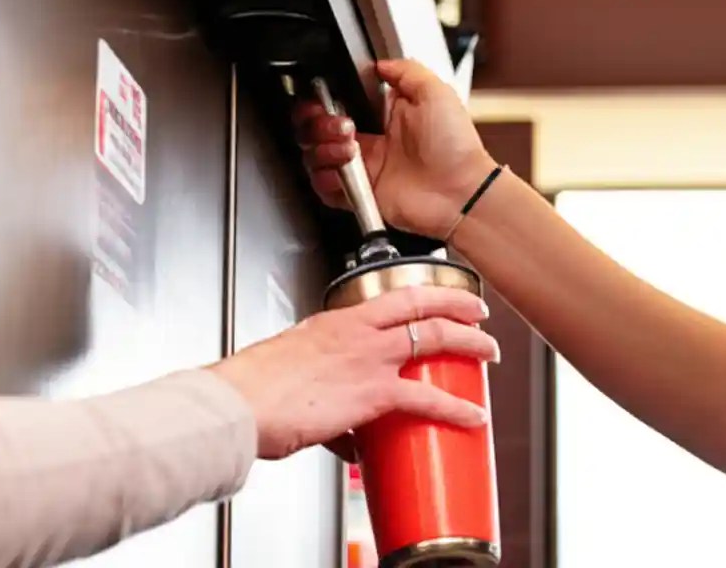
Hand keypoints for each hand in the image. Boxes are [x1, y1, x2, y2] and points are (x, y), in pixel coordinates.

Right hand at [208, 285, 498, 460]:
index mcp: (336, 322)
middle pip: (423, 306)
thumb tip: (344, 431)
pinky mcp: (373, 393)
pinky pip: (427, 398)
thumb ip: (324, 396)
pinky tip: (473, 416)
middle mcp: (357, 332)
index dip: (429, 293)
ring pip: (435, 337)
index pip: (394, 296)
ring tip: (489, 353)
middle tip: (480, 315)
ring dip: (470, 344)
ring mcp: (369, 359)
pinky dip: (456, 407)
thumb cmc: (250, 391)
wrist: (236, 405)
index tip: (446, 296)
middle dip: (460, 307)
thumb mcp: (292, 374)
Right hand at [292, 60, 496, 238]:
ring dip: (324, 148)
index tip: (324, 97)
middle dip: (319, 122)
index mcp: (385, 117)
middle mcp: (370, 142)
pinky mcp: (360, 196)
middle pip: (318, 129)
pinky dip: (327, 178)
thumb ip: (406, 71)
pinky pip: (325, 187)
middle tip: (340, 124)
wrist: (461, 192)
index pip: (339, 104)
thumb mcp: (436, 92)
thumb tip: (381, 63)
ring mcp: (363, 170)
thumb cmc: (456, 147)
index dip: (324, 100)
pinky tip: (344, 170)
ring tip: (350, 148)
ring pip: (316, 156)